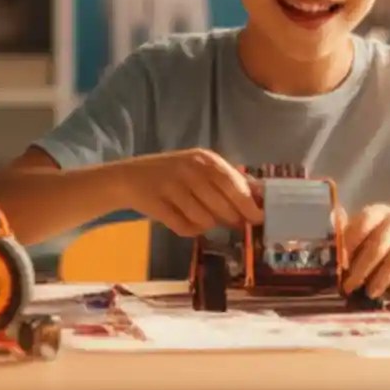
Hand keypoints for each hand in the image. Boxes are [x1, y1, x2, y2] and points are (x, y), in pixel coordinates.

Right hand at [119, 148, 262, 236]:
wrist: (129, 177)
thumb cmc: (174, 173)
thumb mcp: (201, 167)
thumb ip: (229, 179)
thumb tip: (260, 196)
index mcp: (205, 159)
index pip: (234, 186)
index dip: (249, 205)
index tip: (259, 219)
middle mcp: (190, 170)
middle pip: (223, 207)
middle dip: (232, 219)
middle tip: (235, 223)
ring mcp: (172, 188)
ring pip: (205, 221)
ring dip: (208, 224)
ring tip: (202, 216)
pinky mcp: (158, 206)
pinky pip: (185, 228)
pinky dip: (190, 230)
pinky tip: (186, 221)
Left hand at [341, 205, 389, 298]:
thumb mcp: (376, 225)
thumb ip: (353, 230)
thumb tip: (328, 228)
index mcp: (379, 213)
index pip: (362, 224)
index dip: (349, 244)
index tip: (339, 265)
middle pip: (377, 246)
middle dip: (361, 269)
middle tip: (350, 287)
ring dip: (381, 279)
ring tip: (371, 293)